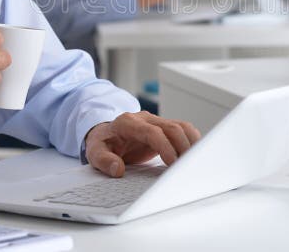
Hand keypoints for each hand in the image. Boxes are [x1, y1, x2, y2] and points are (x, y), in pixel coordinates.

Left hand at [84, 111, 200, 176]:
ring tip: (194, 162)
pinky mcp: (164, 128)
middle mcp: (144, 119)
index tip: (172, 163)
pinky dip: (191, 140)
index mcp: (128, 123)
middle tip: (186, 167)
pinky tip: (193, 154)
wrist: (106, 135)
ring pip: (181, 126)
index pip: (153, 132)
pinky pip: (182, 130)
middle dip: (183, 147)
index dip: (165, 147)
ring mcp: (156, 122)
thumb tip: (117, 169)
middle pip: (172, 127)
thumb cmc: (103, 143)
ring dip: (191, 143)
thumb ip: (104, 161)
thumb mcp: (94, 152)